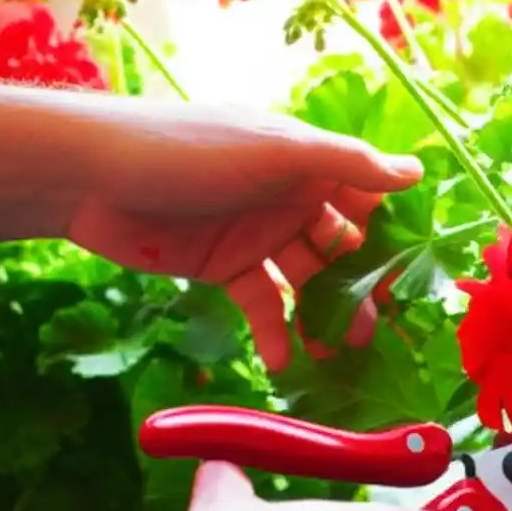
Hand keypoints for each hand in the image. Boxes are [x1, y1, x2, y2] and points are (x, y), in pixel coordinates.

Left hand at [0, 86, 422, 370]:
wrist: (94, 176)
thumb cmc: (192, 150)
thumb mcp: (278, 150)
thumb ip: (349, 164)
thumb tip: (417, 173)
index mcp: (309, 164)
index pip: (366, 201)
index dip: (388, 238)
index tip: (407, 280)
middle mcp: (291, 198)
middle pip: (342, 249)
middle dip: (362, 289)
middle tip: (375, 331)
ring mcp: (259, 234)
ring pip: (307, 281)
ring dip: (324, 316)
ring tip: (338, 354)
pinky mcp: (225, 267)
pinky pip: (263, 303)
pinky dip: (275, 332)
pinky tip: (283, 360)